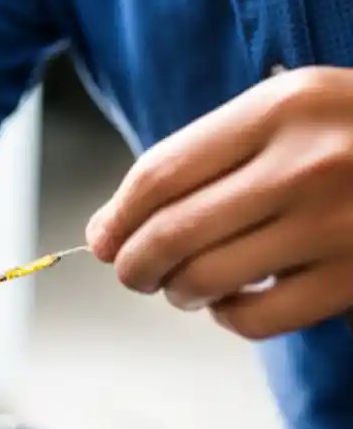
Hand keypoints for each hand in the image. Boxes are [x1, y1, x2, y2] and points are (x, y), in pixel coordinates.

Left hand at [86, 66, 352, 339]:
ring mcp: (337, 225)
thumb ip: (205, 157)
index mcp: (281, 108)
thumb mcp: (290, 112)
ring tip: (186, 285)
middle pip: (170, 235)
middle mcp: (307, 164)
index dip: (115, 218)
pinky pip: (255, 320)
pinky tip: (235, 301)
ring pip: (204, 281)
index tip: (102, 241)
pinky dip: (228, 318)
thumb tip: (110, 230)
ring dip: (178, 292)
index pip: (159, 174)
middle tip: (134, 273)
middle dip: (133, 266)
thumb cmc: (351, 137)